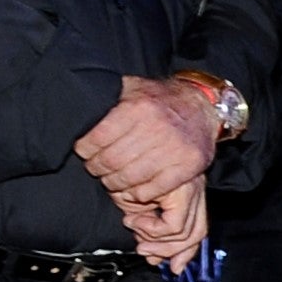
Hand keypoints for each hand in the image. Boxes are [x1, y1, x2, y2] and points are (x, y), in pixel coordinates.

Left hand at [75, 75, 220, 209]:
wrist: (202, 106)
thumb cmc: (161, 99)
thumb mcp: (132, 87)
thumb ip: (109, 97)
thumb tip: (79, 107)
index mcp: (138, 107)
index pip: (98, 138)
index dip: (85, 149)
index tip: (84, 152)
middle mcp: (157, 126)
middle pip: (112, 160)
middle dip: (97, 168)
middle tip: (95, 168)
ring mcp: (175, 148)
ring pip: (131, 177)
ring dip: (115, 183)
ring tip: (111, 179)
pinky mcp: (189, 164)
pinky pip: (155, 188)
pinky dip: (139, 193)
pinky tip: (132, 189)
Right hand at [121, 178, 205, 270]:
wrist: (119, 139)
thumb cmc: (124, 169)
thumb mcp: (134, 201)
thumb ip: (146, 227)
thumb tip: (154, 258)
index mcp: (188, 191)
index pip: (198, 230)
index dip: (185, 253)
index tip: (172, 267)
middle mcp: (194, 189)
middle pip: (196, 233)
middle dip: (170, 250)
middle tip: (144, 250)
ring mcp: (190, 188)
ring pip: (185, 232)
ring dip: (156, 239)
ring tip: (133, 226)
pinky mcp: (180, 189)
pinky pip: (174, 224)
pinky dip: (152, 229)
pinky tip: (134, 218)